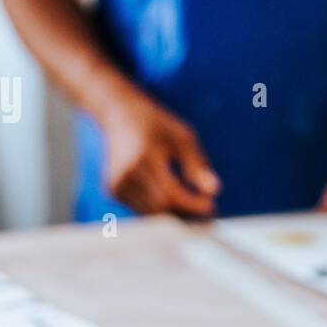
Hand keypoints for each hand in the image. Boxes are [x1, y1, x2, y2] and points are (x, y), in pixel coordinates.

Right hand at [100, 92, 220, 216]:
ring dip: (173, 213)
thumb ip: (198, 164)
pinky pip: (139, 208)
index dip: (193, 204)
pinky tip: (171, 198)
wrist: (119, 114)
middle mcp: (125, 173)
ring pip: (149, 213)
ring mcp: (115, 183)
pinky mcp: (112, 190)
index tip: (212, 205)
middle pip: (160, 208)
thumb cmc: (157, 125)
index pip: (171, 194)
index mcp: (144, 157)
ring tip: (192, 203)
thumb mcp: (182, 137)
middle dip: (185, 212)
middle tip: (206, 209)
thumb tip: (215, 191)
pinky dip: (157, 208)